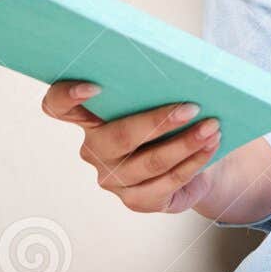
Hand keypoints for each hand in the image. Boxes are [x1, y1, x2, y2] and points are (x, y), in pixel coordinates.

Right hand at [41, 80, 221, 213]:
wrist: (196, 160)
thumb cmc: (172, 120)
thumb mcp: (160, 99)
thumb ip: (155, 86)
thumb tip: (183, 71)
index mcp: (90, 118)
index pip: (58, 106)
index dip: (67, 96)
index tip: (95, 86)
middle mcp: (95, 150)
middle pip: (118, 136)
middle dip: (159, 121)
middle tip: (192, 107)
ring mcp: (113, 179)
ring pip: (150, 162)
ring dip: (186, 143)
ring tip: (212, 126)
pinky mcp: (137, 201)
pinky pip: (168, 181)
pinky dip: (194, 162)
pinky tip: (211, 146)